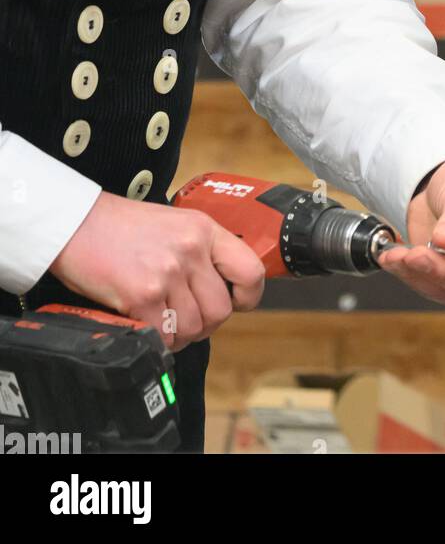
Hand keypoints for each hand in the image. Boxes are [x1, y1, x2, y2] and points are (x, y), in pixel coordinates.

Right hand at [49, 192, 265, 349]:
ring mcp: (167, 273)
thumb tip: (219, 290)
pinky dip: (157, 339)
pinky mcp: (142, 296)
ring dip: (179, 334)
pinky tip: (143, 322)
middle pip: (220, 311)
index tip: (236, 303)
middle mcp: (191, 250)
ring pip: (194, 329)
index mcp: (204, 230)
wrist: (76, 222)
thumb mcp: (175, 224)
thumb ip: (200, 252)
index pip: (251, 271)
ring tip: (161, 319)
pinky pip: (164, 336)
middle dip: (204, 323)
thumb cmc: (121, 225)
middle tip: (184, 317)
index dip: (248, 296)